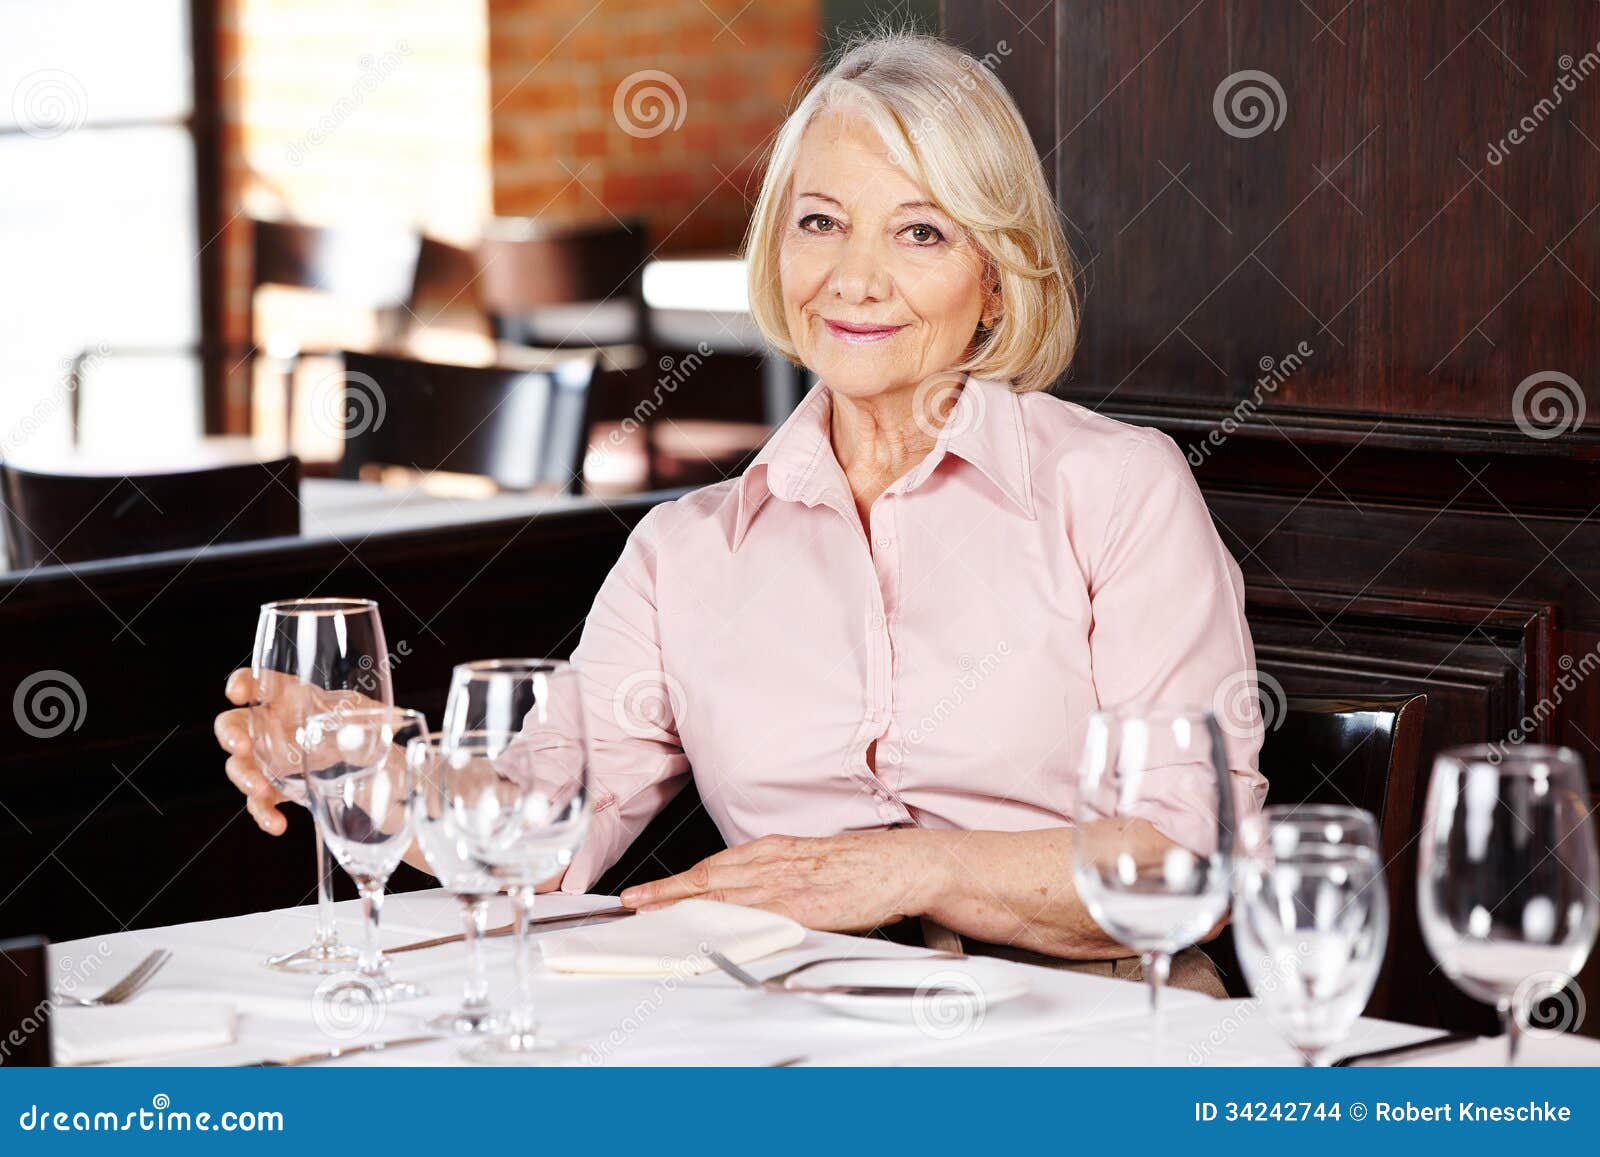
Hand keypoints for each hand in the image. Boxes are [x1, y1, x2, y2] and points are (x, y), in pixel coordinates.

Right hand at [213, 668, 380, 835]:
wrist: (366, 762)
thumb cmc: (360, 725)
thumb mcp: (369, 716)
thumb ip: (374, 717)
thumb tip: (397, 720)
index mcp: (292, 697)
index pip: (259, 682)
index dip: (243, 684)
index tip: (236, 694)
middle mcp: (272, 725)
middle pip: (234, 724)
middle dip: (231, 735)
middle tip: (242, 747)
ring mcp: (269, 758)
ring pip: (239, 765)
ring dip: (244, 777)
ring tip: (260, 789)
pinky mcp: (275, 788)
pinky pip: (258, 801)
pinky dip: (263, 813)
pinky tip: (276, 824)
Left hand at [620, 830, 943, 932]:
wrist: (902, 865)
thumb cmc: (863, 867)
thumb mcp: (811, 863)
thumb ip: (779, 877)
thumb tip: (749, 900)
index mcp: (776, 849)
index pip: (714, 866)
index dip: (676, 880)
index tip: (646, 891)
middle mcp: (774, 861)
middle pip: (709, 878)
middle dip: (665, 891)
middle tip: (631, 903)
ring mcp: (786, 884)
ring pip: (723, 894)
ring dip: (683, 905)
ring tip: (651, 916)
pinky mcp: (802, 905)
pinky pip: (755, 916)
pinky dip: (725, 922)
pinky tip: (704, 931)